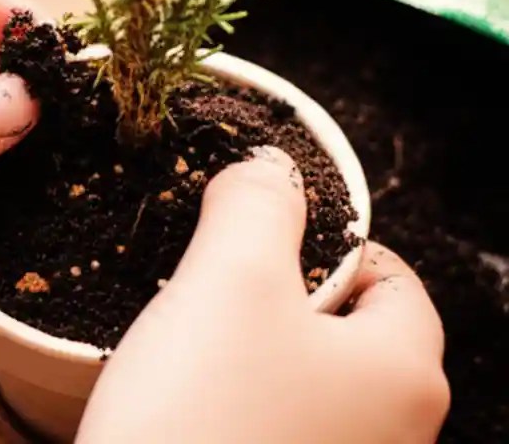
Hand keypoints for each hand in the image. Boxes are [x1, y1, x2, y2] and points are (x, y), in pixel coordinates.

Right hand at [76, 147, 449, 443]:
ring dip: (244, 356)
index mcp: (404, 373)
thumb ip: (257, 208)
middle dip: (273, 300)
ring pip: (301, 385)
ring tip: (183, 351)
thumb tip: (271, 166)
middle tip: (207, 290)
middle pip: (344, 332)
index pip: (390, 276)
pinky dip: (230, 407)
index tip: (256, 236)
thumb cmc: (201, 422)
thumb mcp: (227, 283)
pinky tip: (181, 408)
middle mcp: (391, 434)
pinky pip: (269, 429)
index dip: (323, 241)